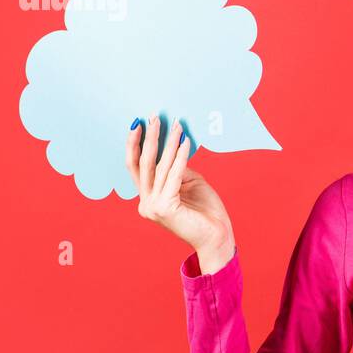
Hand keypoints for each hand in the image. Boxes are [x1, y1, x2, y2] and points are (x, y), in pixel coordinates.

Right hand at [125, 114, 233, 255]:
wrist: (217, 236)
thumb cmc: (205, 211)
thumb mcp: (189, 183)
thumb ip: (177, 168)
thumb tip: (174, 145)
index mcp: (148, 198)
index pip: (136, 167)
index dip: (135, 144)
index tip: (138, 123)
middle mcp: (145, 203)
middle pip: (143, 164)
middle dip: (150, 138)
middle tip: (154, 116)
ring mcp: (153, 207)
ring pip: (159, 167)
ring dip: (168, 143)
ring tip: (176, 125)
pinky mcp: (164, 208)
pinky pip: (173, 175)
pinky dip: (180, 157)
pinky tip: (185, 142)